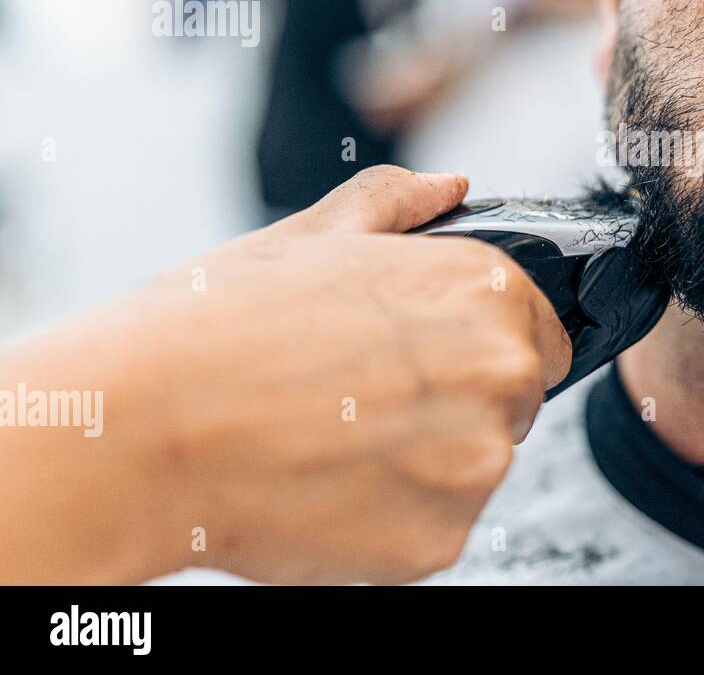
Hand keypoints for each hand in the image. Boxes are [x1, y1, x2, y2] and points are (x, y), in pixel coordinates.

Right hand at [0, 166, 570, 584]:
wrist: (139, 430)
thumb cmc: (217, 327)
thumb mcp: (312, 235)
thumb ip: (399, 203)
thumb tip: (454, 186)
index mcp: (485, 290)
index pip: (541, 329)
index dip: (486, 342)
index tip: (434, 356)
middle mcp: (501, 372)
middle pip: (514, 400)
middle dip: (457, 399)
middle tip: (364, 395)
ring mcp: (475, 464)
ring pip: (476, 465)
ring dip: (426, 459)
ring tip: (335, 437)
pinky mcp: (440, 540)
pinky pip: (439, 525)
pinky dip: (396, 515)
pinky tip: (331, 483)